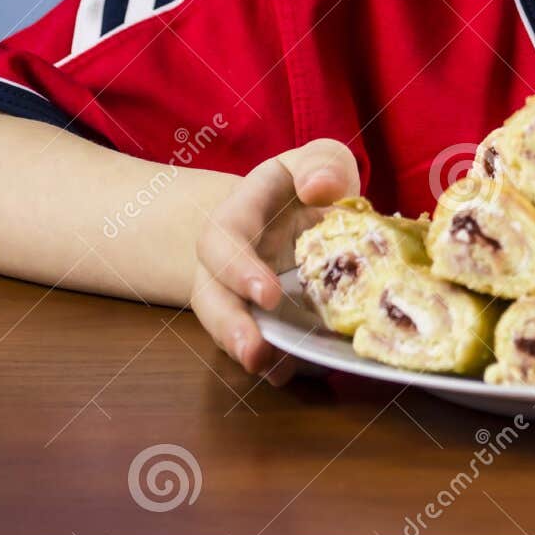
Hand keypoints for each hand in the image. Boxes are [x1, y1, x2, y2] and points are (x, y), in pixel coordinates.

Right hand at [191, 139, 360, 384]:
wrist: (300, 213)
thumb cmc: (310, 185)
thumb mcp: (320, 162)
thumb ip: (323, 165)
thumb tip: (320, 188)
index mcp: (239, 215)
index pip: (223, 240)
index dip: (238, 269)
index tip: (269, 295)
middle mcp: (227, 261)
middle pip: (211, 296)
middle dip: (229, 326)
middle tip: (256, 352)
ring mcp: (239, 295)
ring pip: (226, 329)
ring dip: (246, 352)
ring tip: (273, 372)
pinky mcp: (260, 320)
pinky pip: (258, 345)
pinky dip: (276, 361)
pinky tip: (295, 372)